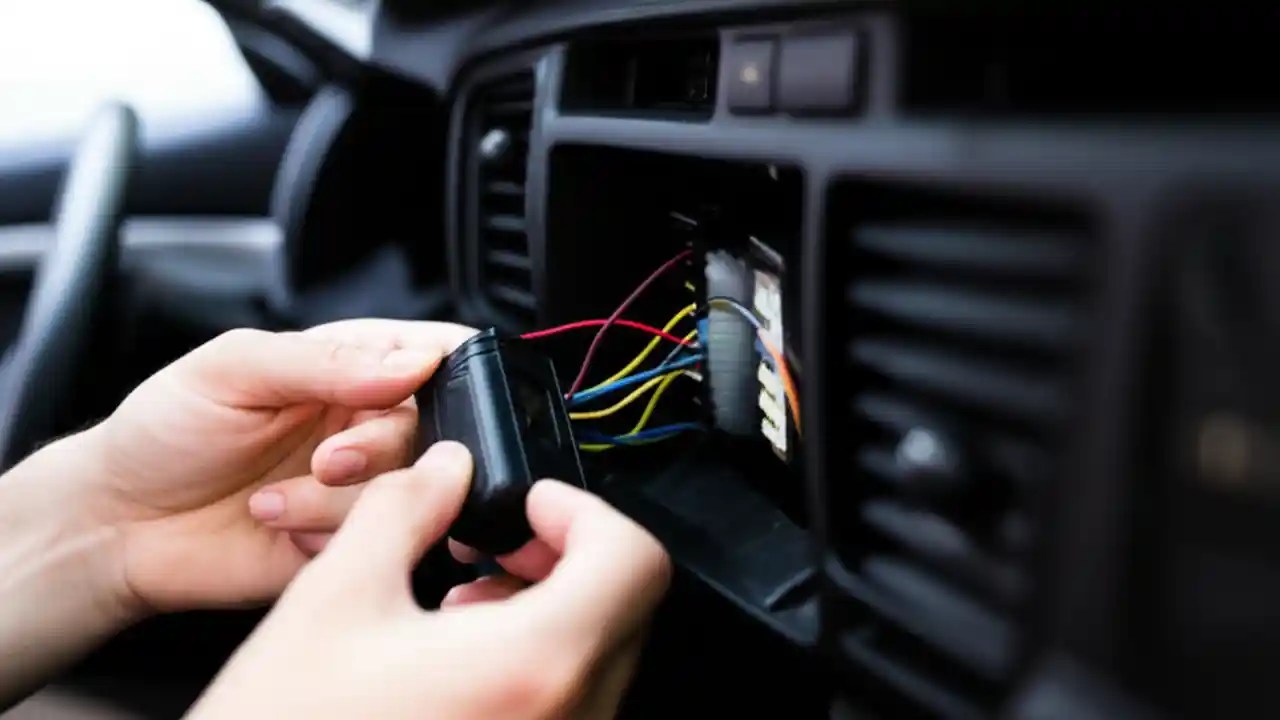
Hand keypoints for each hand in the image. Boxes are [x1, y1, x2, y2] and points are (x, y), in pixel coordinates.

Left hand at [85, 320, 476, 613]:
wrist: (119, 525)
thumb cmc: (165, 433)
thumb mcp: (234, 369)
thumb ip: (327, 361)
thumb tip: (416, 360)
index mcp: (351, 364)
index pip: (434, 352)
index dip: (442, 370)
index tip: (408, 391)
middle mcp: (366, 421)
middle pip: (436, 428)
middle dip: (380, 448)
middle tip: (327, 461)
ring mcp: (364, 485)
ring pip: (410, 489)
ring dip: (341, 500)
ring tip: (272, 501)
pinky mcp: (352, 541)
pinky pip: (380, 540)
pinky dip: (329, 537)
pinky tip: (280, 528)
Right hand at [188, 442, 671, 719]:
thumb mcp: (333, 600)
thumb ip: (401, 509)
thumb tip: (440, 468)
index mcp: (533, 664)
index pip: (633, 560)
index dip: (584, 512)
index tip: (531, 505)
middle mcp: (567, 716)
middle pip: (625, 605)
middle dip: (563, 556)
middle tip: (495, 542)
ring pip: (601, 654)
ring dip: (550, 609)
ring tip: (464, 601)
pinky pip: (572, 699)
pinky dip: (538, 660)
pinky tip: (461, 658)